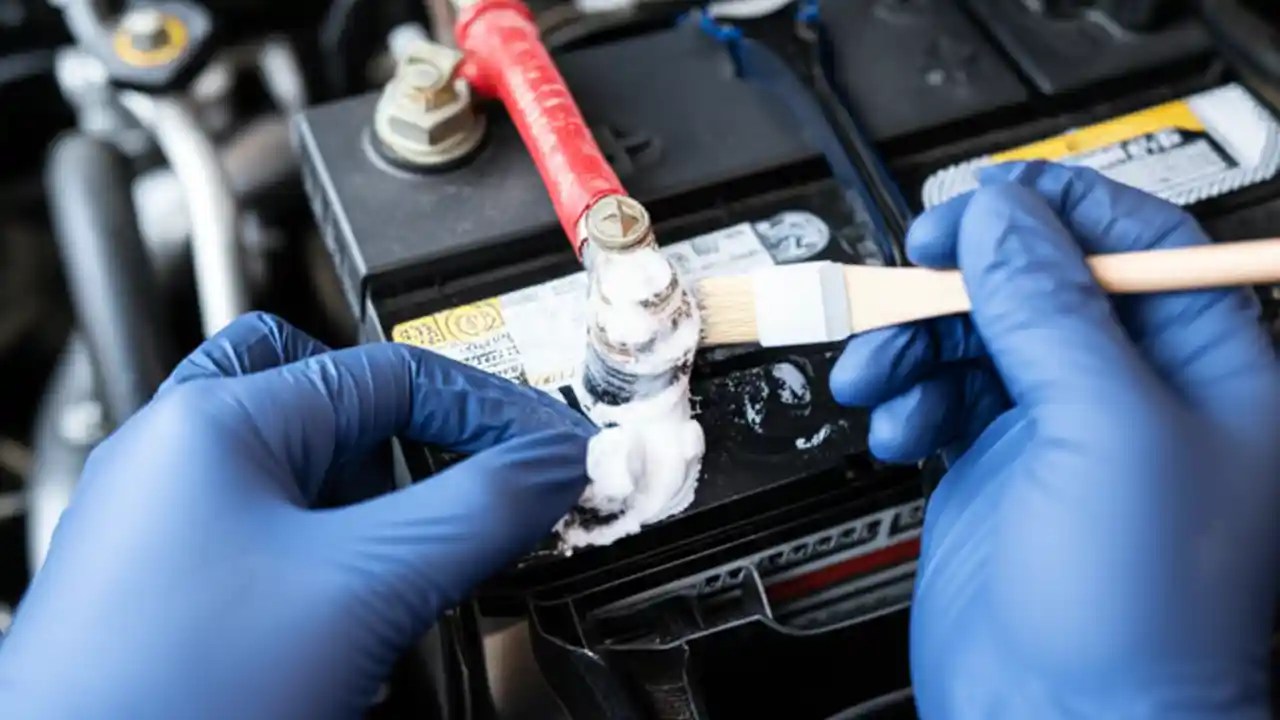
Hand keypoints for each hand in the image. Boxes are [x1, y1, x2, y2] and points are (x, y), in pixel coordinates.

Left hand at [0, 313, 594, 719]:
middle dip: (414, 441)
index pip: (393, 374)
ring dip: (376, 507)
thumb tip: (552, 463)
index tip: (550, 449)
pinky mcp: (175, 591)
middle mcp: (179, 457)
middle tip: (471, 476)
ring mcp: (170, 526)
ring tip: (408, 566)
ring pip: (306, 473)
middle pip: (335, 402)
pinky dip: (336, 556)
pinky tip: (356, 616)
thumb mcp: (364, 586)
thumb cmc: (172, 696)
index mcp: (213, 420)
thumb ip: (478, 510)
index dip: (490, 411)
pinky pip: (279, 539)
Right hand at [831, 162, 1279, 717]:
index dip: (1056, 207)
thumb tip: (1005, 217)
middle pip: (1037, 281)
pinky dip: (906, 397)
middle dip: (964, 277)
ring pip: (977, 334)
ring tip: (879, 373)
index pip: (1136, 240)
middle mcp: (1133, 389)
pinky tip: (897, 427)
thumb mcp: (1106, 430)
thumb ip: (1052, 308)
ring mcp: (1060, 428)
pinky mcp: (995, 465)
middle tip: (912, 272)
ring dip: (916, 341)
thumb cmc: (1138, 613)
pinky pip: (941, 393)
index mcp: (1205, 368)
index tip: (983, 199)